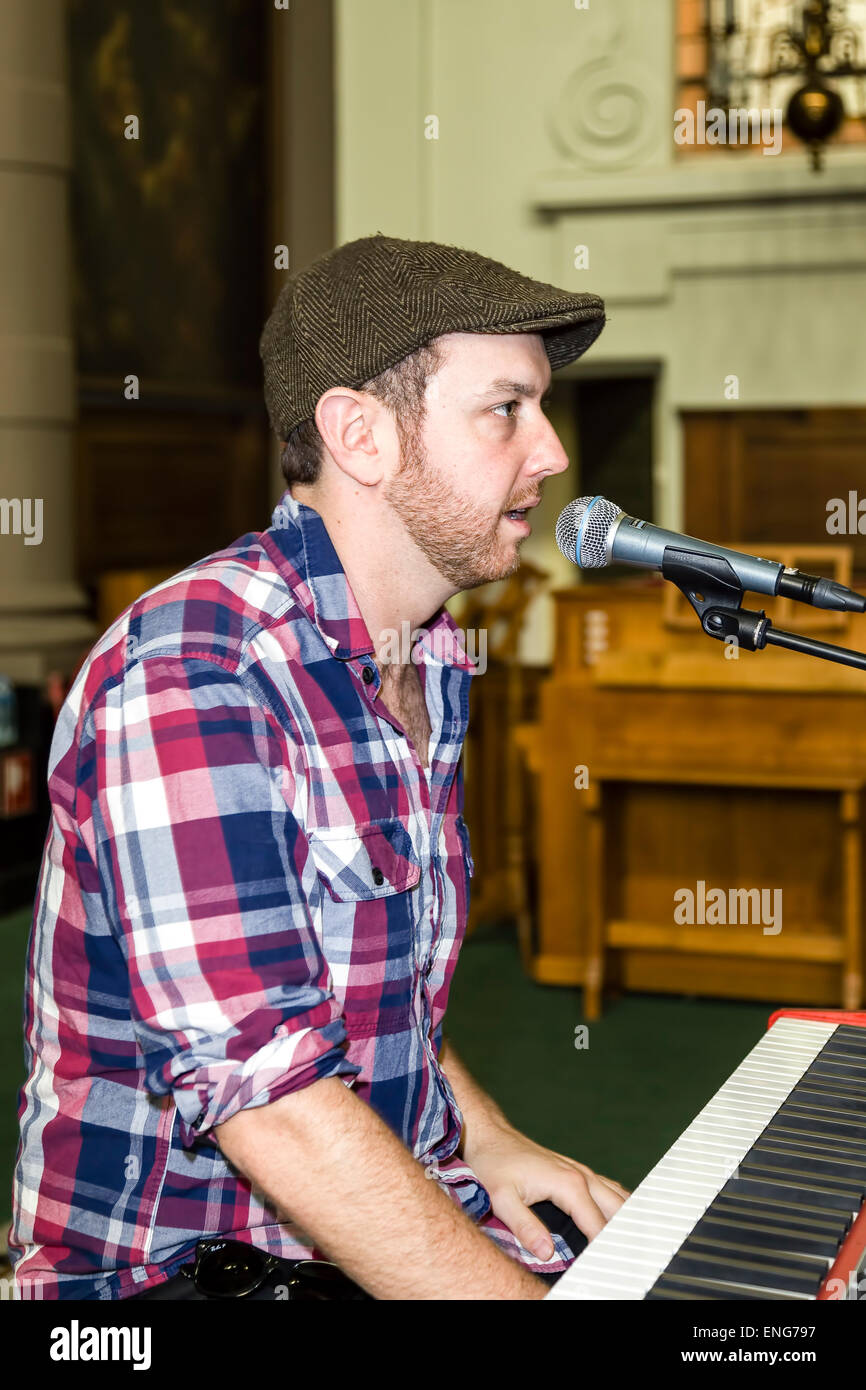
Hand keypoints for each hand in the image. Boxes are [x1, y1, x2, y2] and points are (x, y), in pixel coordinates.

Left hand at [466, 1121, 629, 1260]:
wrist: (491, 1136)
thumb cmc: (495, 1163)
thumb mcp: (502, 1198)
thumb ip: (525, 1227)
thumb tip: (547, 1252)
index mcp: (569, 1184)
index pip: (598, 1226)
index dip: (607, 1249)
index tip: (612, 1268)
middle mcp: (582, 1176)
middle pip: (618, 1211)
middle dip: (627, 1235)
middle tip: (631, 1261)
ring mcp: (581, 1172)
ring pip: (618, 1198)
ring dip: (628, 1219)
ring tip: (634, 1245)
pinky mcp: (577, 1172)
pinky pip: (609, 1190)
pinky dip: (620, 1207)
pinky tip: (622, 1220)